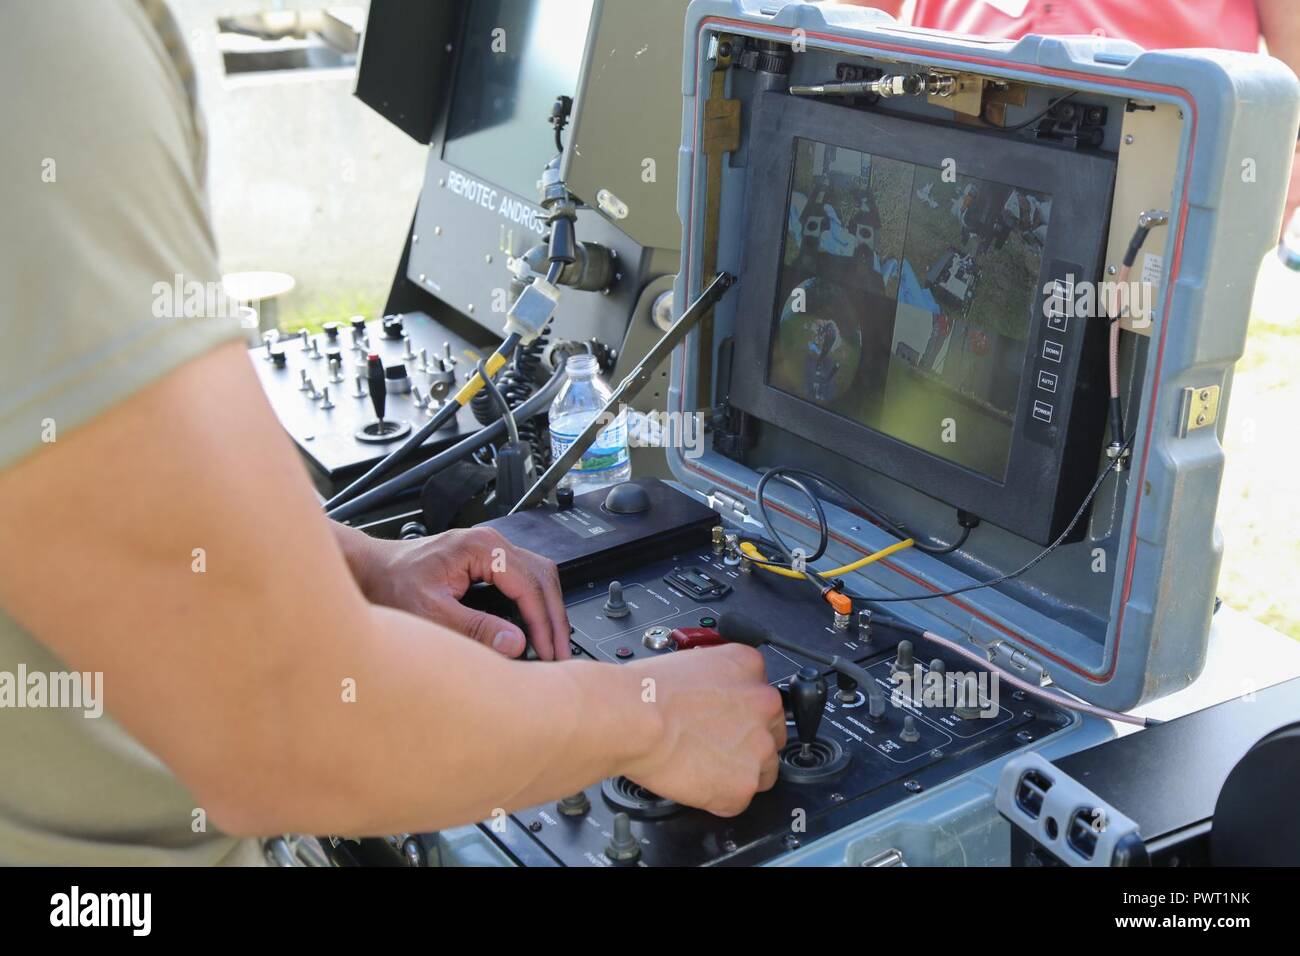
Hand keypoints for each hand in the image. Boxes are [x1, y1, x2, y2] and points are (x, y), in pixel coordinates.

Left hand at [358, 527, 570, 659]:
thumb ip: (474, 628)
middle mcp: (490, 542)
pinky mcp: (488, 561)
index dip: (542, 622)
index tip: (548, 651)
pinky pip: (525, 578)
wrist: (371, 570)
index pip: (529, 584)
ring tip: (553, 644)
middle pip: (543, 577)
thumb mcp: (430, 611)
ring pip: (539, 576)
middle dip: (554, 618)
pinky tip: (536, 625)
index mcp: (480, 547)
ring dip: (548, 610)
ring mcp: (491, 550)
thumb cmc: (391, 583)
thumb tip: (515, 643)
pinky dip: (535, 603)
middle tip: (560, 653)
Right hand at [619, 644, 785, 816]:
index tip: (725, 719)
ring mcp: (759, 747)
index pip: (761, 693)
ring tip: (702, 765)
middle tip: (713, 744)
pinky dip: (718, 797)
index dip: (740, 711)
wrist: (634, 718)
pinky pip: (738, 798)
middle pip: (770, 731)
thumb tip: (710, 696)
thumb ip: (715, 679)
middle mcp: (764, 704)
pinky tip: (694, 780)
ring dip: (737, 770)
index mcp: (749, 666)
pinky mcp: (744, 784)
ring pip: (763, 769)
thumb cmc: (646, 691)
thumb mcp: (690, 661)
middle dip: (746, 741)